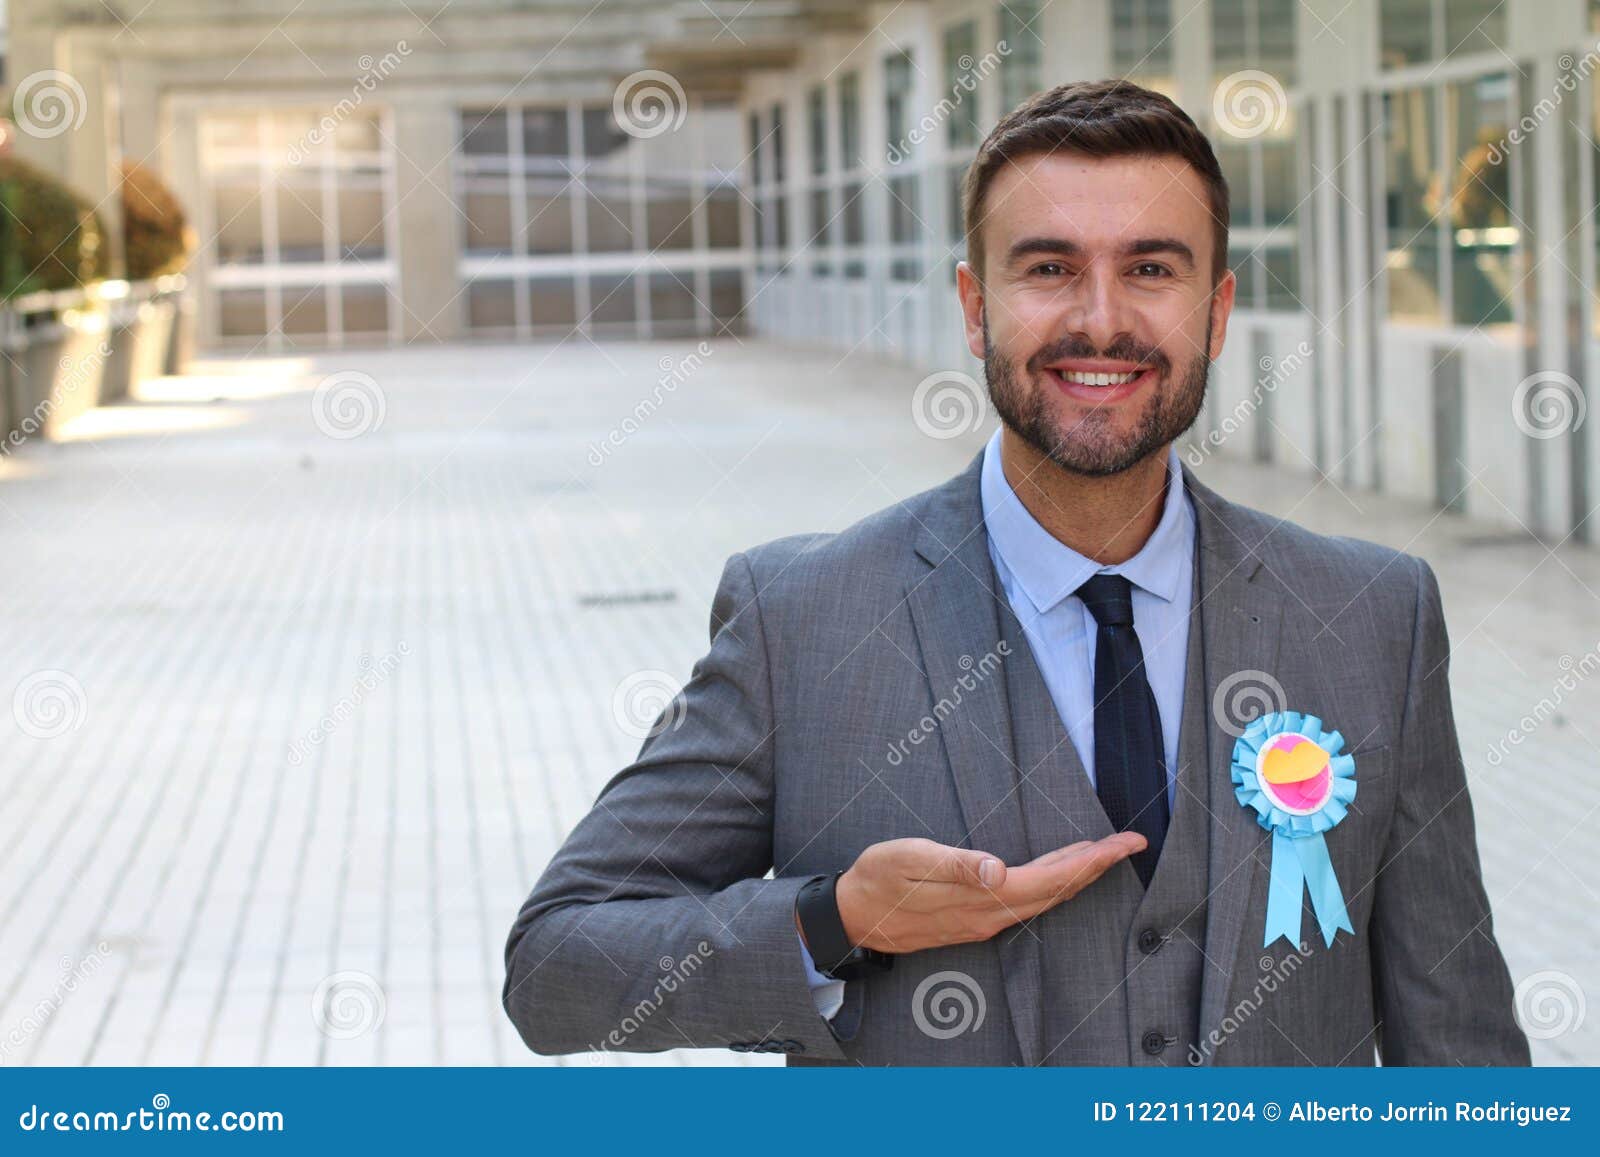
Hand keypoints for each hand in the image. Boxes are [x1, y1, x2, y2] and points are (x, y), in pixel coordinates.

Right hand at [833, 833, 1145, 953]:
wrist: (851, 917)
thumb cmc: (877, 880)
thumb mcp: (908, 860)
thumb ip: (955, 865)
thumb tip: (1000, 869)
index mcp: (981, 900)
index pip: (1050, 879)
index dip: (1090, 861)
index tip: (1124, 843)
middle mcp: (991, 917)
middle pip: (1057, 891)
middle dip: (1097, 867)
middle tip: (1131, 844)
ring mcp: (984, 922)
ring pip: (1046, 899)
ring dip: (1078, 876)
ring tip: (1105, 854)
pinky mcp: (975, 920)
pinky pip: (1028, 902)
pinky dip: (1054, 884)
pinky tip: (1059, 872)